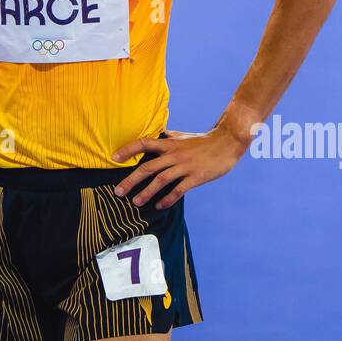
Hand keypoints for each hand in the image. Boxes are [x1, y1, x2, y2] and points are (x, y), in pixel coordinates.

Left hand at [110, 127, 240, 207]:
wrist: (227, 143)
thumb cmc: (203, 141)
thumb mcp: (183, 136)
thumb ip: (168, 137)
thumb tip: (157, 135)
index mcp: (169, 143)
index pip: (144, 143)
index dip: (128, 150)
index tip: (114, 158)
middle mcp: (174, 154)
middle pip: (148, 167)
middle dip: (131, 180)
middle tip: (118, 191)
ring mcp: (185, 166)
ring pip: (161, 180)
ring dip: (147, 192)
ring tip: (136, 202)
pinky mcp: (195, 177)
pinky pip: (178, 190)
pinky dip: (168, 199)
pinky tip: (160, 206)